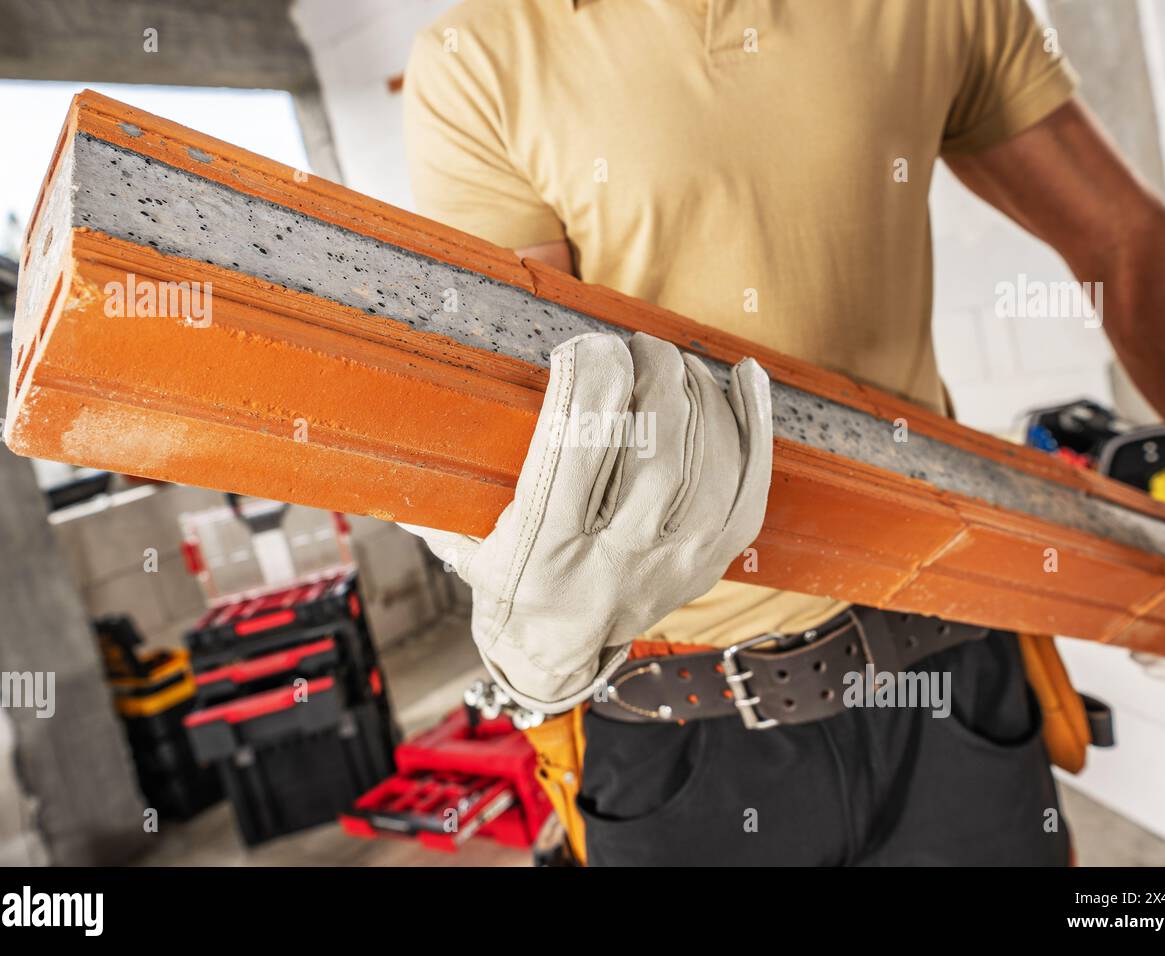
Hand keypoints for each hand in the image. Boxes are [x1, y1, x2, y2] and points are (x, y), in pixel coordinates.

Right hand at [401, 332, 772, 711]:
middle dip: (651, 378)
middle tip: (636, 344)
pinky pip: (749, 488)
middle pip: (655, 450)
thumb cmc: (505, 581)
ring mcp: (672, 566)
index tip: (586, 345)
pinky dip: (753, 428)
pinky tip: (745, 378)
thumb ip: (443, 484)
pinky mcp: (709, 563)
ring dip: (696, 392)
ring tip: (672, 359)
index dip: (591, 382)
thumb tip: (411, 408)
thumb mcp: (461, 540)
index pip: (579, 450)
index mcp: (544, 554)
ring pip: (707, 461)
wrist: (554, 656)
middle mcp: (615, 563)